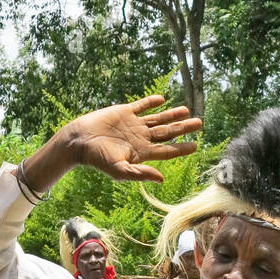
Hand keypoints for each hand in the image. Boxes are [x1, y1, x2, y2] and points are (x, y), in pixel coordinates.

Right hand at [59, 96, 201, 184]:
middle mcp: (141, 138)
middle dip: (183, 128)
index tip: (196, 145)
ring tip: (187, 111)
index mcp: (142, 153)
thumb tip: (162, 179)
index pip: (167, 151)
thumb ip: (140, 174)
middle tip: (200, 123)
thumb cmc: (98, 159)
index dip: (181, 148)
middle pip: (167, 132)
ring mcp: (134, 124)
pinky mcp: (124, 112)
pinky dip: (151, 102)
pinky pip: (141, 106)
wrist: (79, 141)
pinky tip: (162, 99)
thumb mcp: (120, 171)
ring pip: (158, 118)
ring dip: (173, 114)